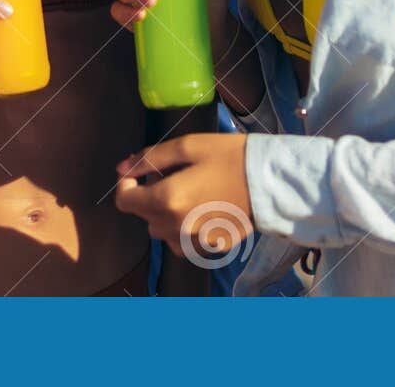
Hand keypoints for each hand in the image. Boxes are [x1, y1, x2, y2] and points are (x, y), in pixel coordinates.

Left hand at [114, 134, 253, 256]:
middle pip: (143, 216)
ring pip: (162, 232)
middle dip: (149, 196)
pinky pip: (184, 242)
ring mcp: (194, 241)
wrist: (272, 181)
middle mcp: (175, 226)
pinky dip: (184, 229)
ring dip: (165, 215)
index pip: (124, 201)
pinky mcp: (211, 248)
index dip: (127, 185)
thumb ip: (151, 158)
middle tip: (173, 175)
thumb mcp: (188, 146)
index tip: (141, 174)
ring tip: (188, 194)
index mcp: (166, 199)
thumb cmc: (230, 156)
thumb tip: (122, 168)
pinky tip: (202, 210)